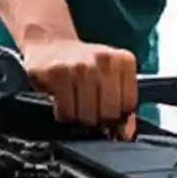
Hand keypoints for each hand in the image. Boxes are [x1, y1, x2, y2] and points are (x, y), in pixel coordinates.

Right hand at [21, 38, 138, 130]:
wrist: (48, 44)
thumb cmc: (82, 66)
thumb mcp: (109, 78)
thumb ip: (122, 104)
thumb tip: (127, 133)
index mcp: (123, 60)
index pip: (128, 105)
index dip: (117, 115)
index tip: (106, 108)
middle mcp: (103, 59)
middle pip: (109, 113)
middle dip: (98, 119)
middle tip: (88, 108)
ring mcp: (80, 65)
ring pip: (87, 115)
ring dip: (79, 117)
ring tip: (75, 104)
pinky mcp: (57, 72)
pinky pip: (66, 111)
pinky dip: (64, 114)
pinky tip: (62, 102)